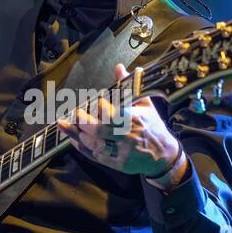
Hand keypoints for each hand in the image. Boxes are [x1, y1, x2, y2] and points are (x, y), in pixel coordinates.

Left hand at [57, 63, 186, 185]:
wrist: (164, 154)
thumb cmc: (151, 126)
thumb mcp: (144, 103)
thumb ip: (128, 86)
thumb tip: (118, 67)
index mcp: (135, 119)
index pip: (113, 113)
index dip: (101, 107)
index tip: (96, 100)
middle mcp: (128, 137)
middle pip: (100, 130)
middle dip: (83, 121)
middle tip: (76, 113)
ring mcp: (122, 152)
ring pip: (95, 144)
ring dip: (78, 134)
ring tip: (67, 125)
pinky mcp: (118, 164)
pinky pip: (96, 156)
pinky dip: (82, 148)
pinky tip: (74, 140)